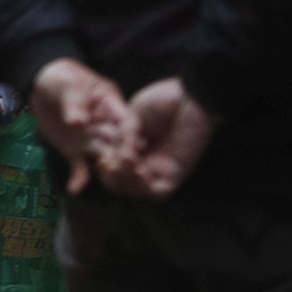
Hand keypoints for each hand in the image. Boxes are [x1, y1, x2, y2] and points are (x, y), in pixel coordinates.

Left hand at [31, 57, 135, 193]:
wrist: (43, 86)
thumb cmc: (65, 80)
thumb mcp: (71, 86)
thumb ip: (76, 104)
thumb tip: (79, 123)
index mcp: (114, 109)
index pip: (126, 124)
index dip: (131, 136)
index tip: (135, 148)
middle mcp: (108, 129)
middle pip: (119, 146)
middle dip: (124, 159)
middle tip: (126, 172)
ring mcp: (93, 142)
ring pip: (104, 160)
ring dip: (106, 171)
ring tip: (107, 181)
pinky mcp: (76, 152)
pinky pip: (80, 168)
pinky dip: (78, 179)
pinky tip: (75, 190)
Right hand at [105, 78, 217, 200]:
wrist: (190, 97)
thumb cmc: (162, 100)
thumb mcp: (133, 115)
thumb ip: (125, 135)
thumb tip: (121, 154)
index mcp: (130, 147)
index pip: (112, 168)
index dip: (104, 168)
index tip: (102, 157)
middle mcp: (143, 161)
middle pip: (122, 184)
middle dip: (112, 178)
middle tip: (110, 163)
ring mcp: (159, 169)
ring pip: (138, 192)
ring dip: (127, 182)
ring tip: (127, 162)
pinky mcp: (176, 174)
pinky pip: (158, 193)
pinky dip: (145, 188)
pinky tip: (141, 170)